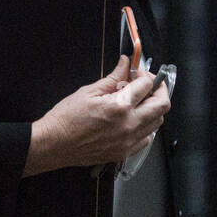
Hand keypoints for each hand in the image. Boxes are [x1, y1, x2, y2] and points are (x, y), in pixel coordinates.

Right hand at [24, 55, 170, 176]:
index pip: (147, 84)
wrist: (54, 144)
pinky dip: (145, 127)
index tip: (137, 73)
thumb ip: (113, 78)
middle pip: (162, 105)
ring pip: (158, 122)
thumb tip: (125, 64)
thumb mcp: (89, 91)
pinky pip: (147, 139)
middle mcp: (128, 125)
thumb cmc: (66, 119)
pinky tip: (133, 120)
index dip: (144, 74)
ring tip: (139, 102)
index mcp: (120, 106)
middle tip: (147, 85)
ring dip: (153, 109)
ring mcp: (128, 141)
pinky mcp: (124, 152)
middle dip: (158, 90)